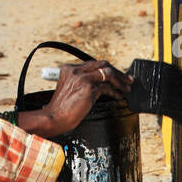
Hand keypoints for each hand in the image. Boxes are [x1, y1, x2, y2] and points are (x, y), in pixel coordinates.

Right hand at [17, 61, 132, 139]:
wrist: (54, 117)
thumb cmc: (61, 108)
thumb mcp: (69, 88)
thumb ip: (81, 81)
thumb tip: (102, 82)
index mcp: (69, 68)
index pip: (93, 63)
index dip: (107, 68)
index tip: (117, 74)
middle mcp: (76, 70)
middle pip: (103, 64)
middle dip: (118, 71)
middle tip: (128, 79)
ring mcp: (82, 78)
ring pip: (108, 73)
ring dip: (120, 81)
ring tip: (127, 88)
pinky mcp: (88, 88)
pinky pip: (107, 87)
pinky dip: (116, 91)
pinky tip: (119, 96)